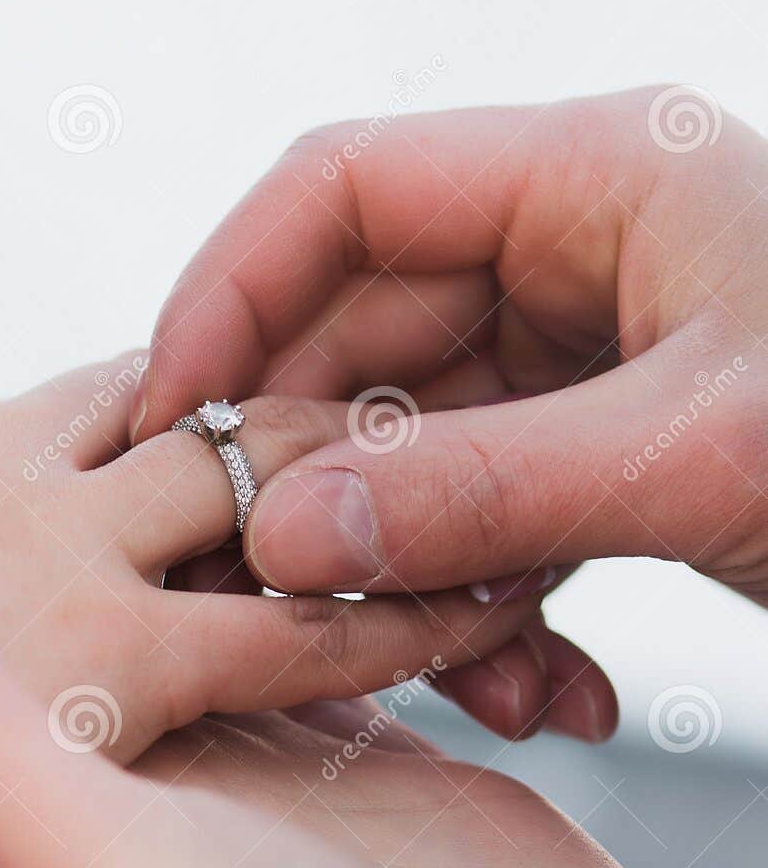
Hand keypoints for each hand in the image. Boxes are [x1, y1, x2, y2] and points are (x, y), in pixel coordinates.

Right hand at [135, 86, 767, 698]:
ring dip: (420, 574)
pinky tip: (546, 690)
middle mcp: (580, 253)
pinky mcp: (612, 447)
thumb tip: (283, 533)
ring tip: (472, 678)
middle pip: (367, 338)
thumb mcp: (702, 455)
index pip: (343, 191)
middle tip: (291, 593)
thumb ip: (484, 489)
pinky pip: (496, 513)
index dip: (230, 292)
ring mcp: (594, 356)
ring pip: (424, 449)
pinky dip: (497, 608)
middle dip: (327, 479)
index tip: (165, 414)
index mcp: (598, 176)